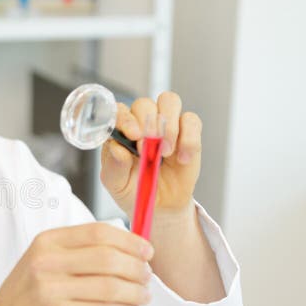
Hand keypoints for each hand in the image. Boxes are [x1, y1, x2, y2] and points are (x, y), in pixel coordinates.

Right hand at [0, 223, 153, 305]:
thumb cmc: (29, 292)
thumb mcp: (43, 259)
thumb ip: (78, 250)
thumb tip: (127, 247)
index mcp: (47, 242)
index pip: (97, 233)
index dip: (129, 241)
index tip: (146, 251)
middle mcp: (46, 262)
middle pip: (107, 257)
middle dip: (136, 267)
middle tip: (147, 275)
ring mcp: (51, 290)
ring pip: (110, 285)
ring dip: (135, 291)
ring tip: (143, 295)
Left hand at [100, 91, 201, 218]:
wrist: (161, 205)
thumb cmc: (134, 189)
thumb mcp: (116, 184)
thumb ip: (114, 166)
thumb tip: (117, 148)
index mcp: (120, 131)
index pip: (119, 111)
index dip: (126, 118)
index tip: (133, 135)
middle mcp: (141, 122)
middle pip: (144, 104)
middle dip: (147, 125)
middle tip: (148, 150)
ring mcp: (165, 124)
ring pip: (169, 101)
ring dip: (168, 126)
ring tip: (165, 152)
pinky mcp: (187, 131)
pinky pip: (192, 120)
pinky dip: (189, 139)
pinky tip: (182, 159)